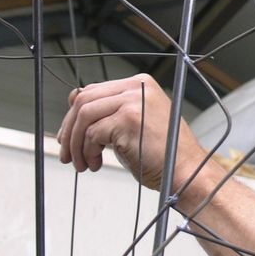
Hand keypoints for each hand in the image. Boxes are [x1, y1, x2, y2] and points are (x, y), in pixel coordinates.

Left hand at [57, 74, 213, 196]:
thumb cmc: (163, 153)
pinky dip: (88, 152)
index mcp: (139, 84)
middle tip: (68, 154)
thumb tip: (73, 103)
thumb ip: (110, 111)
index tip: (68, 137)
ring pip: (84, 116)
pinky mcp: (128, 120)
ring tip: (82, 164)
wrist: (186, 171)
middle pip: (84, 100)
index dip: (74, 115)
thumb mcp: (135, 124)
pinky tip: (96, 164)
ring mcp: (133, 102)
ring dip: (76, 144)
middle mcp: (136, 87)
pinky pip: (92, 134)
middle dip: (69, 130)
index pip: (93, 91)